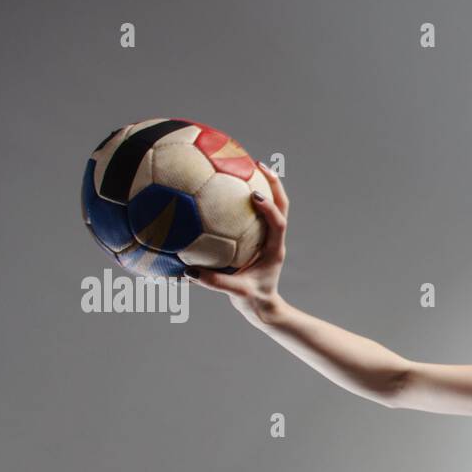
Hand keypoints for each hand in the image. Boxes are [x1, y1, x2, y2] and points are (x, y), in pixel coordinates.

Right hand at [184, 161, 288, 325]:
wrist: (262, 308)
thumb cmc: (253, 301)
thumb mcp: (236, 293)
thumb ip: (215, 283)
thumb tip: (189, 271)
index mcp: (274, 250)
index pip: (278, 223)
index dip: (270, 208)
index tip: (255, 194)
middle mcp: (273, 240)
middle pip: (281, 205)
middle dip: (273, 183)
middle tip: (257, 163)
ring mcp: (267, 238)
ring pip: (270, 206)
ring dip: (262, 185)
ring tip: (244, 165)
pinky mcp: (258, 239)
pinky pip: (253, 215)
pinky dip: (243, 200)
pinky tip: (223, 188)